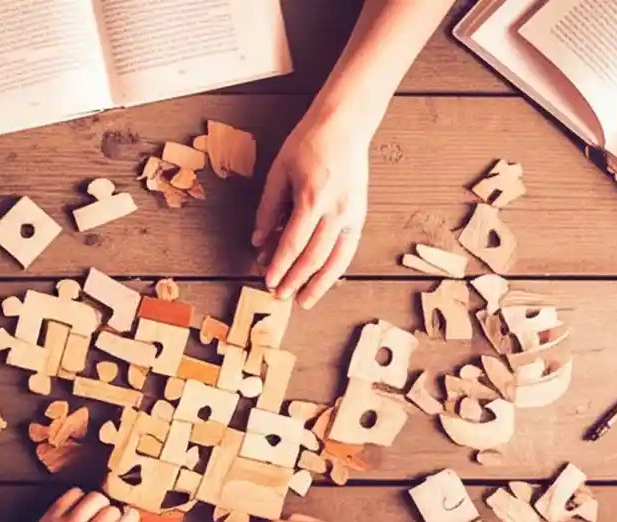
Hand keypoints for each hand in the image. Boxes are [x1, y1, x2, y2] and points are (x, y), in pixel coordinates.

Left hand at [4, 488, 138, 521]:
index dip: (130, 517)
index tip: (130, 516)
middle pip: (110, 510)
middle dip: (114, 513)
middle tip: (109, 519)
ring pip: (94, 497)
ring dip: (100, 503)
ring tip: (96, 511)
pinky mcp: (49, 517)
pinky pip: (72, 493)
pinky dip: (80, 497)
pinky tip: (79, 507)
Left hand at [252, 114, 369, 308]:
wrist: (345, 125)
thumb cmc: (308, 143)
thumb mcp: (279, 172)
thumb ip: (268, 208)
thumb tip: (257, 241)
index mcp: (313, 198)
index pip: (293, 243)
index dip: (280, 266)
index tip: (268, 281)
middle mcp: (336, 210)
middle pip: (314, 257)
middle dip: (296, 280)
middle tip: (280, 295)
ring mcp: (352, 214)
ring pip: (337, 260)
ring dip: (320, 284)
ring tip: (304, 300)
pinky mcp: (360, 215)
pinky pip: (347, 250)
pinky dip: (335, 268)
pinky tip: (324, 280)